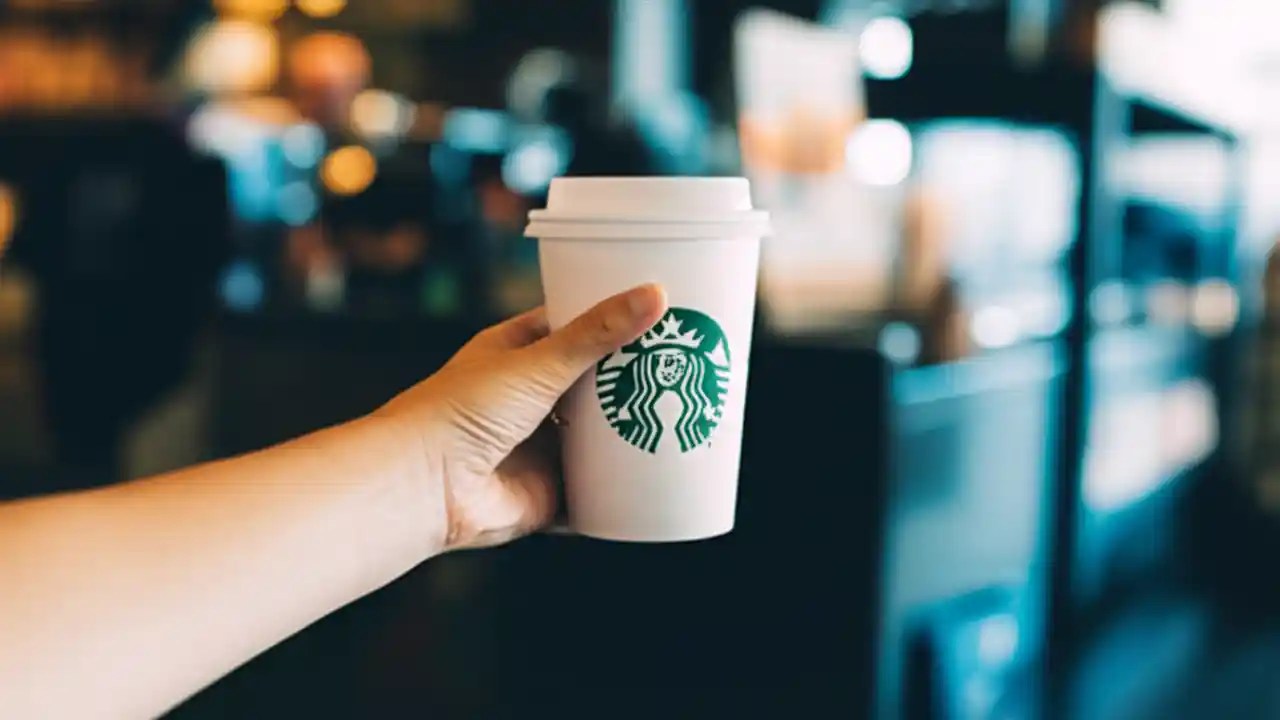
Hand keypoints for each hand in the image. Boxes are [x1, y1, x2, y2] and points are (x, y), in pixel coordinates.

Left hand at [375, 284, 667, 551]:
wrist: (423, 486)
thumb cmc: (460, 411)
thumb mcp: (537, 362)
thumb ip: (598, 334)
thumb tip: (656, 294)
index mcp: (514, 356)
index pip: (570, 327)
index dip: (610, 318)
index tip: (656, 310)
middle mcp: (527, 401)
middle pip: (591, 386)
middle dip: (630, 380)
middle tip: (684, 365)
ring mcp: (538, 449)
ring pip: (596, 441)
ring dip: (630, 436)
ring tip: (685, 418)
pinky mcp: (548, 494)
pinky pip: (594, 493)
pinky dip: (621, 491)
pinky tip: (661, 479)